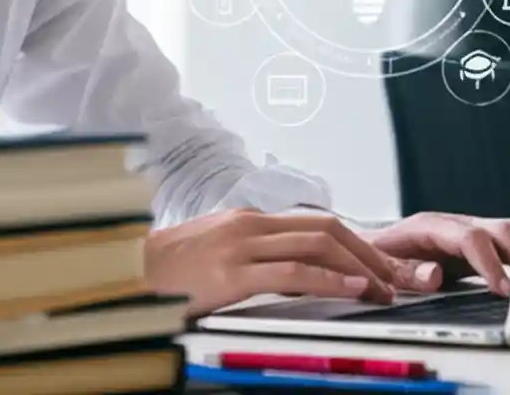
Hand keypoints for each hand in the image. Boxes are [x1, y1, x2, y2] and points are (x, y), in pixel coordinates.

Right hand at [144, 208, 439, 315]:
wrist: (112, 277)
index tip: (383, 265)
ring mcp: (240, 246)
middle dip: (370, 250)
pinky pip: (292, 272)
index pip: (317, 224)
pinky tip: (353, 288)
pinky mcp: (230, 273)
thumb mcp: (214, 259)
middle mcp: (249, 225)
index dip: (357, 242)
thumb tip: (297, 275)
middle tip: (397, 276)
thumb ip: (255, 261)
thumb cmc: (162, 275)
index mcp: (248, 221)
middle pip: (327, 227)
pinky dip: (329, 278)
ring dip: (360, 265)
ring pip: (318, 243)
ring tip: (385, 286)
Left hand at [363, 212, 509, 296]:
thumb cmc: (376, 258)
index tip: (505, 289)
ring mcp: (471, 228)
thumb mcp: (382, 267)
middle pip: (500, 229)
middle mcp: (456, 223)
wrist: (369, 245)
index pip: (471, 239)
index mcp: (431, 227)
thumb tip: (435, 275)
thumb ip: (406, 272)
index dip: (491, 263)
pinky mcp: (481, 240)